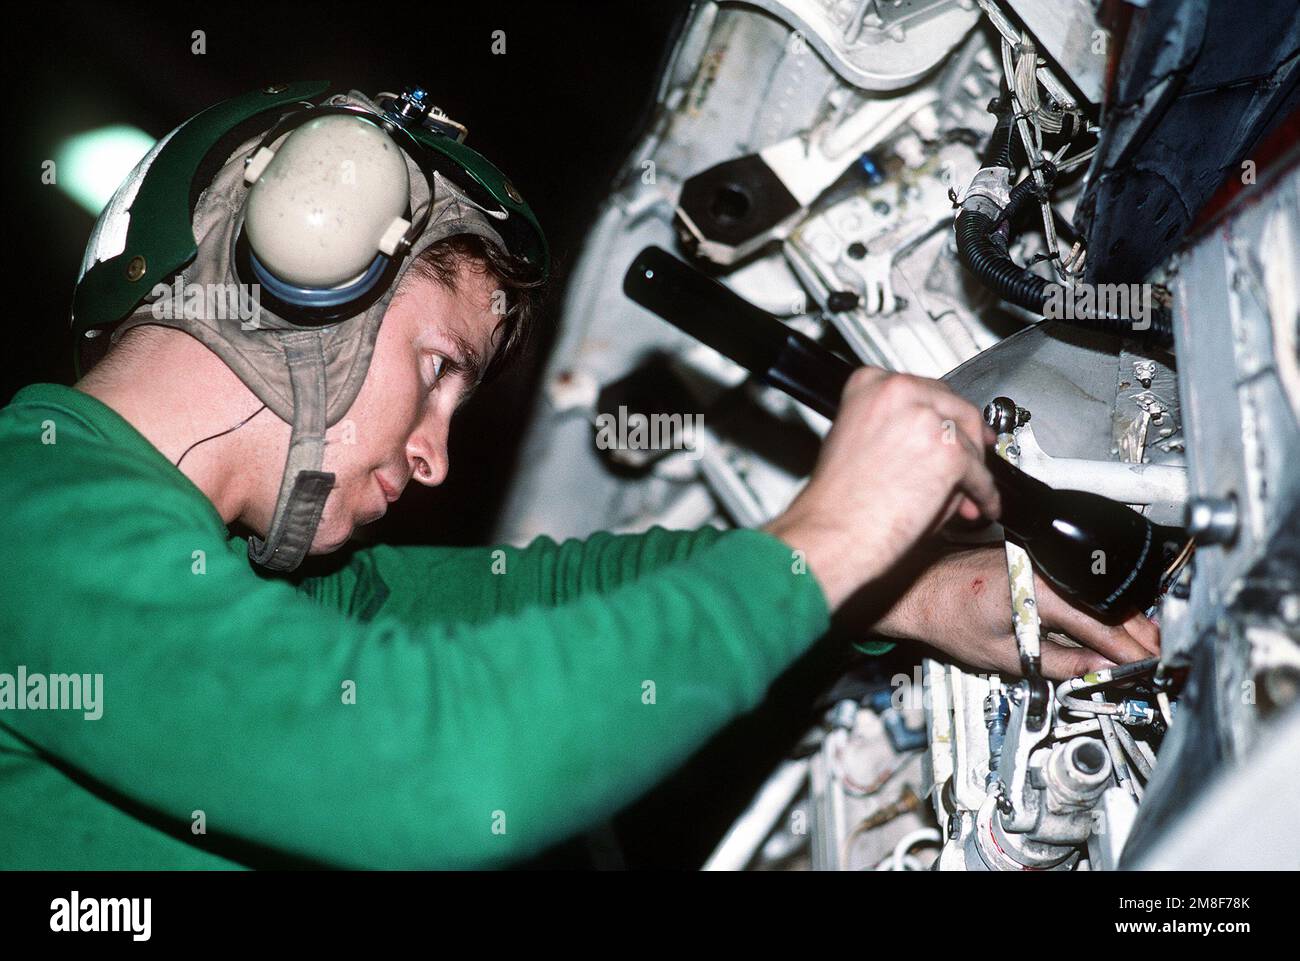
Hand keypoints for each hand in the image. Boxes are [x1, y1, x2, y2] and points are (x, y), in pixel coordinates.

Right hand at [764, 368, 999, 609]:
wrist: (831, 532)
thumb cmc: (836, 499)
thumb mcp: (857, 443)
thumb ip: (897, 430)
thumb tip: (936, 442)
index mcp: (870, 383)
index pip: (926, 390)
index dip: (942, 416)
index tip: (952, 429)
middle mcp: (898, 391)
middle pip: (956, 408)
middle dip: (968, 438)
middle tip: (973, 460)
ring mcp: (926, 419)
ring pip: (971, 442)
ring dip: (975, 470)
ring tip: (970, 495)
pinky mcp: (949, 451)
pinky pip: (980, 474)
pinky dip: (984, 494)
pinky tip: (981, 505)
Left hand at [875, 546, 1160, 678]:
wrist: (917, 588)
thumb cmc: (947, 617)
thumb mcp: (1006, 655)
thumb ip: (1060, 663)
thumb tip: (1100, 670)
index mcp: (1037, 590)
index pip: (1099, 624)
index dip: (1128, 649)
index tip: (1148, 665)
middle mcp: (1044, 567)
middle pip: (1108, 602)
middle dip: (1137, 632)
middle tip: (1158, 657)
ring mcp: (1041, 559)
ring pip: (1097, 591)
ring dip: (1124, 616)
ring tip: (1144, 643)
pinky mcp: (1035, 558)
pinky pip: (1080, 582)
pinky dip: (1100, 603)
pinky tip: (1111, 620)